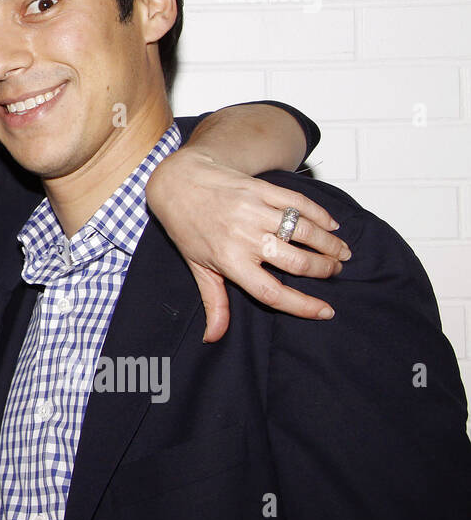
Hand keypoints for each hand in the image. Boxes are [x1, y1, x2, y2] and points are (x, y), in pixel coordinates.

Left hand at [146, 147, 350, 342]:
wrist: (178, 182)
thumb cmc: (187, 226)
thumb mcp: (197, 267)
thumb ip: (214, 302)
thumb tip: (213, 337)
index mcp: (229, 261)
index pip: (272, 292)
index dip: (303, 305)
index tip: (325, 310)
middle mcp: (244, 236)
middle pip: (297, 261)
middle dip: (323, 270)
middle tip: (335, 272)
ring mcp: (254, 211)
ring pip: (304, 231)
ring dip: (329, 244)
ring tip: (342, 253)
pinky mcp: (261, 189)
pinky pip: (299, 203)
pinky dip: (320, 215)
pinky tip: (331, 226)